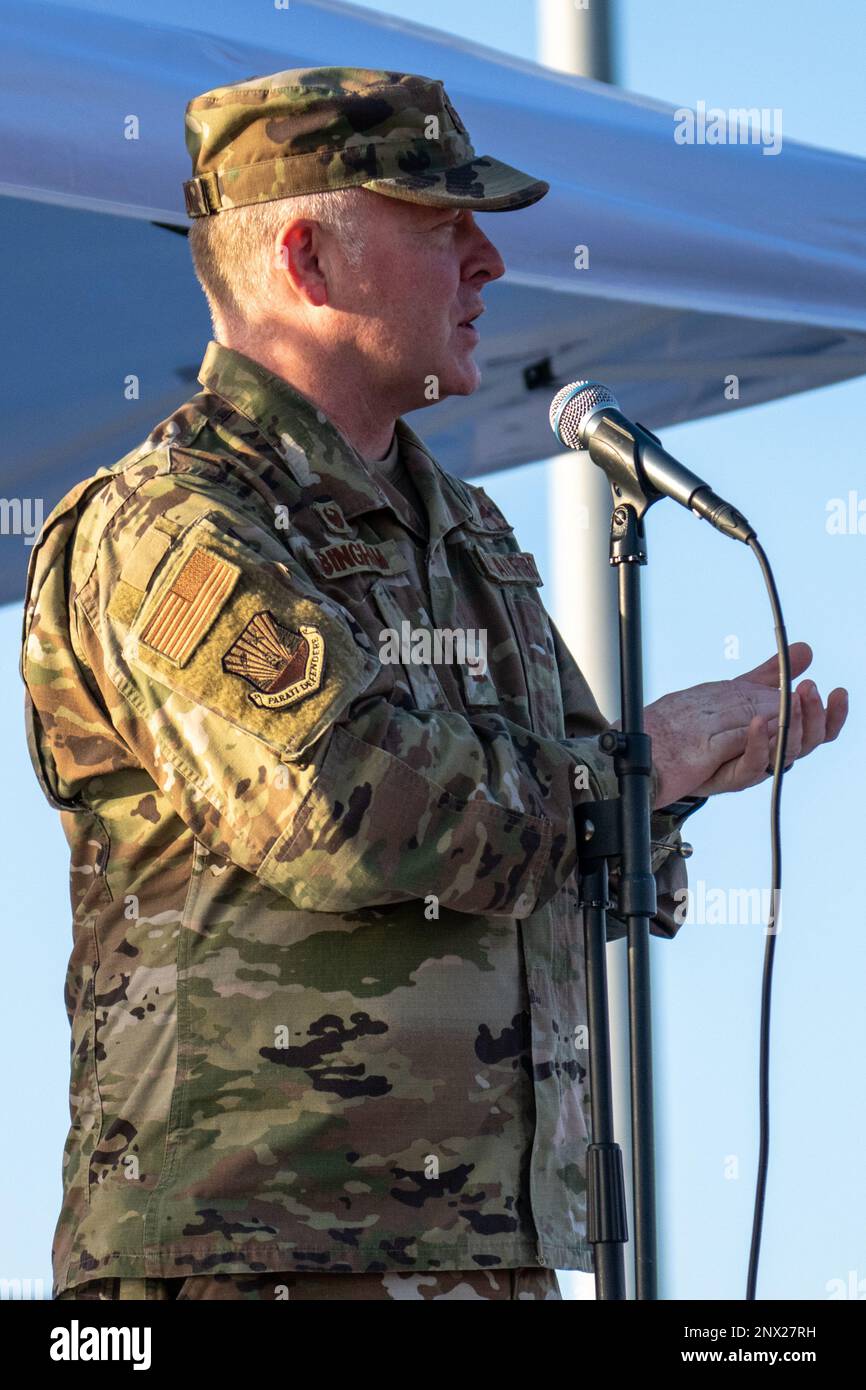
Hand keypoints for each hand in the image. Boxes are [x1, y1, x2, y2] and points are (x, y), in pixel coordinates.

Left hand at [636, 642, 847, 807]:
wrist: (667, 749)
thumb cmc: (710, 723)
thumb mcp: (744, 691)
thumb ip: (774, 673)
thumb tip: (805, 649)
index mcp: (782, 734)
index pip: (818, 728)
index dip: (833, 713)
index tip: (838, 691)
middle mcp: (773, 753)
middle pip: (808, 741)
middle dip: (814, 714)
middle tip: (810, 689)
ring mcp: (755, 766)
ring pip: (786, 754)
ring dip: (792, 724)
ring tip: (791, 698)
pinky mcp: (732, 776)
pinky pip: (753, 764)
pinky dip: (759, 742)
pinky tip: (757, 721)